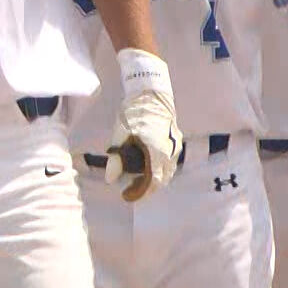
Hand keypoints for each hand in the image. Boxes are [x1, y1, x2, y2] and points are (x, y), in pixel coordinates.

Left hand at [107, 50, 181, 201]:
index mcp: (156, 150)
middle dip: (145, 188)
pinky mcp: (176, 141)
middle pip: (161, 180)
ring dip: (153, 179)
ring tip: (136, 179)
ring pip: (167, 172)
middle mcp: (169, 151)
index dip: (140, 192)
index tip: (126, 196)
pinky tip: (147, 167)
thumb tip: (110, 179)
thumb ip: (117, 159)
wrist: (151, 92)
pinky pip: (170, 163)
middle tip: (129, 189)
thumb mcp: (120, 134)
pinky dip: (159, 169)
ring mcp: (175, 146)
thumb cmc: (133, 112)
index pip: (152, 181)